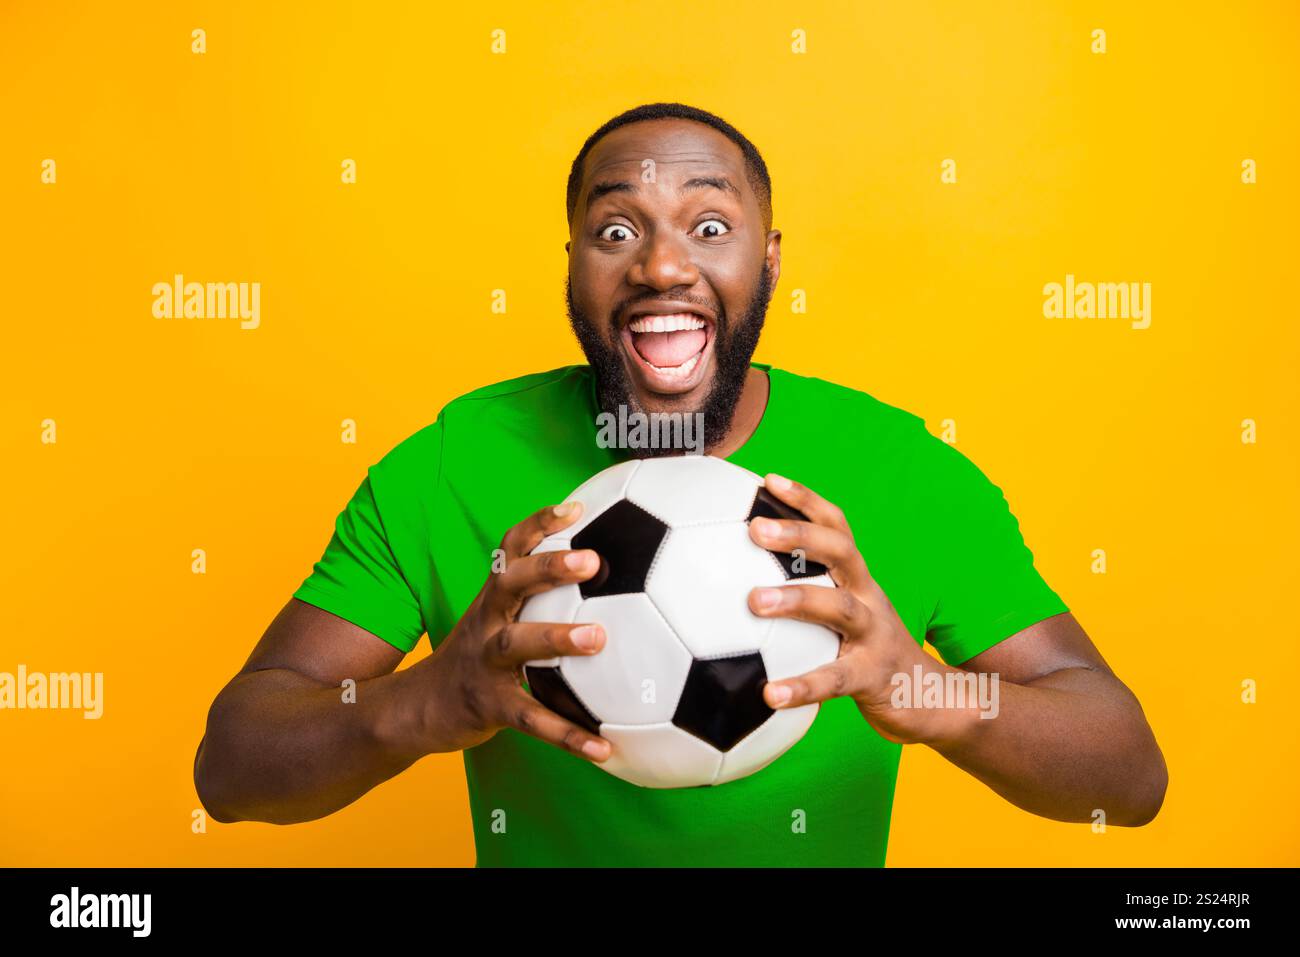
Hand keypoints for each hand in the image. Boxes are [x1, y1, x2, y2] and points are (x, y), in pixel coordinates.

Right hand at [405, 501, 612, 762]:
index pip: (512, 549)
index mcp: (493, 598)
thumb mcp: (495, 616)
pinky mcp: (491, 706)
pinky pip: (533, 720)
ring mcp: (485, 663)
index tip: (575, 508)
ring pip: (517, 645)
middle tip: (593, 559)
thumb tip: (600, 569)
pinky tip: (604, 749)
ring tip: (599, 638)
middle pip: (512, 585)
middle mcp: (487, 622)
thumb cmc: (475, 655)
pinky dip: (569, 735)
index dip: (539, 524)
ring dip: (557, 638)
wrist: (418, 708)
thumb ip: (535, 594)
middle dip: (550, 567)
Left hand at [746, 473, 971, 745]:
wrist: (929, 699)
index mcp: (857, 579)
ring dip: (795, 600)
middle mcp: (868, 598)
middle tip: (754, 528)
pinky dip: (801, 687)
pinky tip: (769, 694)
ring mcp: (874, 636)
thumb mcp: (844, 615)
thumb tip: (736, 583)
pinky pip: (834, 680)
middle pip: (841, 553)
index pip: (836, 527)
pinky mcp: (872, 678)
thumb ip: (806, 596)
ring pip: (839, 609)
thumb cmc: (868, 653)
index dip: (806, 500)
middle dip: (799, 535)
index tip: (768, 480)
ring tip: (753, 601)